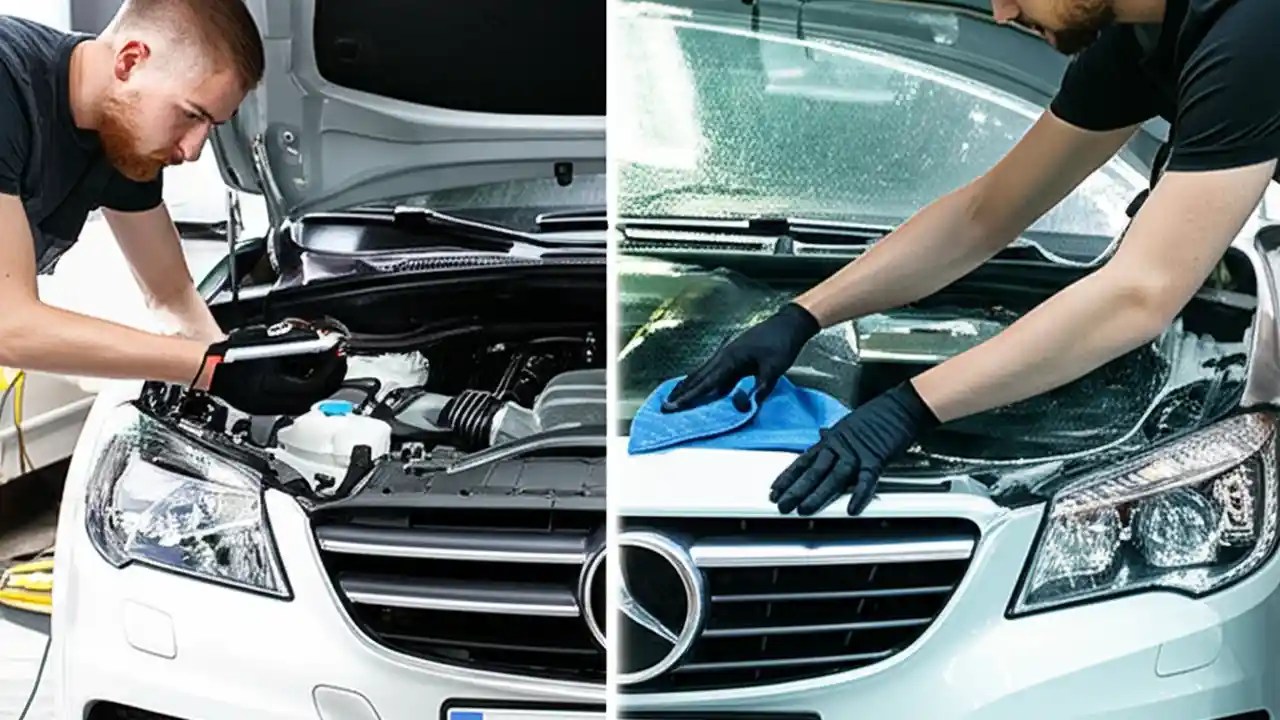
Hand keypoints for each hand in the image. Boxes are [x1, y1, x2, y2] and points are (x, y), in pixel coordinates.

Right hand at [194, 320, 347, 415]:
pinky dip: (307, 388)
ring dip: (321, 383)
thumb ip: (298, 346)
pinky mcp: (267, 408)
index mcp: (274, 389)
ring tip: (326, 365)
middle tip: (339, 360)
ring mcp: (270, 409)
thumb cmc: (230, 355)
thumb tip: (322, 344)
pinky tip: (307, 374)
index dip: (332, 368)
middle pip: (317, 397)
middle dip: (332, 377)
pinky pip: (296, 402)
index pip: (316, 384)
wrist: (208, 368)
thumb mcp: (269, 344)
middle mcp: (274, 405)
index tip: (339, 354)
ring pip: (308, 401)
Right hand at [662, 302, 819, 412]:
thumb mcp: (774, 369)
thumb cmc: (782, 343)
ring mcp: (727, 353)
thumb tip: (746, 405)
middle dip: (682, 392)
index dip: (689, 396)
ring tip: (674, 397)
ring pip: (703, 373)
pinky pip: (712, 371)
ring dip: (688, 386)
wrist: (789, 323)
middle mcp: (724, 355)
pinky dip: (701, 380)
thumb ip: (760, 389)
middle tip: (666, 405)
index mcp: (731, 358)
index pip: (706, 382)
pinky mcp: (733, 355)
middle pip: (698, 377)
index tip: (675, 406)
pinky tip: (698, 386)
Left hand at [770, 381, 938, 515]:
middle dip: (795, 489)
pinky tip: (852, 508)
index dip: (787, 477)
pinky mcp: (876, 458)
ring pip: (833, 476)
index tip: (774, 490)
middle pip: (813, 471)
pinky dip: (859, 494)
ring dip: (818, 494)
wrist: (899, 406)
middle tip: (781, 505)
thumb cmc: (876, 416)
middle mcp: (839, 447)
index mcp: (831, 440)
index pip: (803, 461)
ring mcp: (857, 453)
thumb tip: (820, 436)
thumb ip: (833, 436)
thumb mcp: (847, 425)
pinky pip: (866, 479)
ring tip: (805, 509)